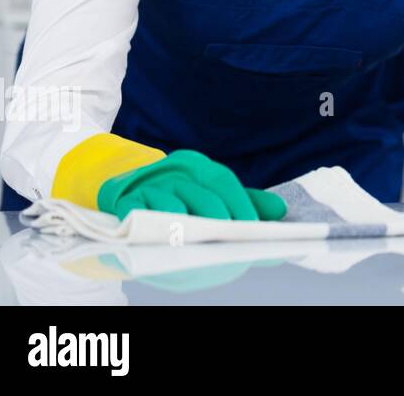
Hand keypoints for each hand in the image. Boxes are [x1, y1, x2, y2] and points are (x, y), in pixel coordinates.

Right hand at [97, 150, 286, 220]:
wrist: (125, 193)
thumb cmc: (179, 199)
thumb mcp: (211, 195)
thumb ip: (245, 203)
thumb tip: (280, 211)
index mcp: (199, 167)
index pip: (223, 181)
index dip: (240, 202)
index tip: (253, 226)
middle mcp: (175, 172)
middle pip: (201, 192)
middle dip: (217, 216)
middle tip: (228, 234)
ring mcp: (149, 185)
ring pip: (170, 202)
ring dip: (184, 221)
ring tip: (197, 237)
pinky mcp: (124, 202)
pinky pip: (138, 211)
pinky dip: (151, 222)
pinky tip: (165, 235)